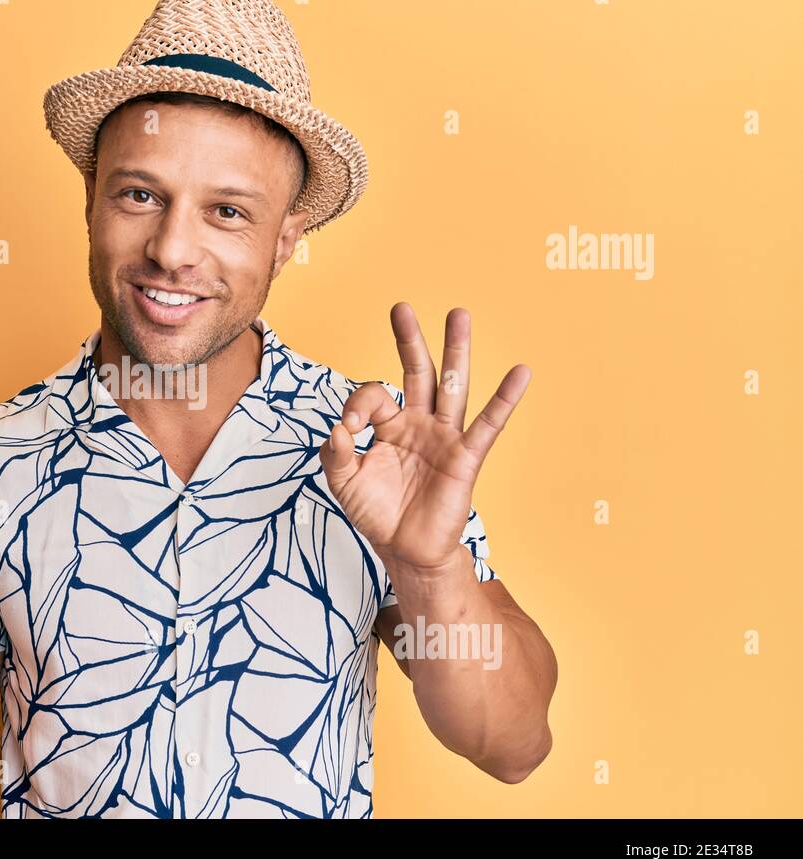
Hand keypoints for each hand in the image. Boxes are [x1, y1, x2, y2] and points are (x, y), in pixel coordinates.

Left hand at [319, 303, 529, 572]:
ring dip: (456, 350)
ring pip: (452, 386)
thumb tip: (338, 429)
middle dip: (410, 340)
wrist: (405, 550)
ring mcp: (444, 437)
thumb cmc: (377, 512)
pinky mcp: (465, 457)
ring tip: (458, 313)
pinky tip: (521, 372)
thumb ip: (337, 453)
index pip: (375, 395)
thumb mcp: (345, 481)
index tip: (349, 428)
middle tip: (401, 308)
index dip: (358, 405)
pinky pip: (488, 425)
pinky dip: (505, 398)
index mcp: (390, 425)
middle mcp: (419, 423)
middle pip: (418, 372)